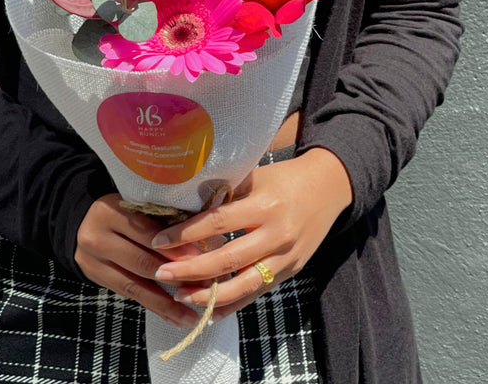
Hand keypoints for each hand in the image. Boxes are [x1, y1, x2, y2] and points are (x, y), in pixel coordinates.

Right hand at [75, 193, 202, 329]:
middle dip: (176, 276)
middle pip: (141, 261)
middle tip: (204, 287)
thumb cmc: (122, 211)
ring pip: (135, 286)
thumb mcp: (136, 205)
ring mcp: (93, 262)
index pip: (147, 232)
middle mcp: (97, 238)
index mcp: (110, 212)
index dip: (174, 246)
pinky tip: (174, 318)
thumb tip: (206, 242)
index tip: (201, 258)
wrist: (83, 222)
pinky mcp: (96, 280)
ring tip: (192, 317)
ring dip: (167, 304)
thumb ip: (162, 220)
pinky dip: (154, 307)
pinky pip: (130, 296)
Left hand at [147, 148, 352, 317]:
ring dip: (209, 295)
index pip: (217, 222)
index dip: (186, 234)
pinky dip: (233, 303)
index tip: (159, 241)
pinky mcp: (290, 271)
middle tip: (160, 274)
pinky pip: (258, 292)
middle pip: (227, 259)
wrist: (328, 188)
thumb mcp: (254, 176)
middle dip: (191, 270)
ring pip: (243, 284)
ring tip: (180, 296)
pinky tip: (210, 310)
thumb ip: (225, 191)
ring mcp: (286, 257)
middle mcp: (276, 234)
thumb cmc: (283, 178)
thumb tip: (182, 202)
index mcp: (264, 205)